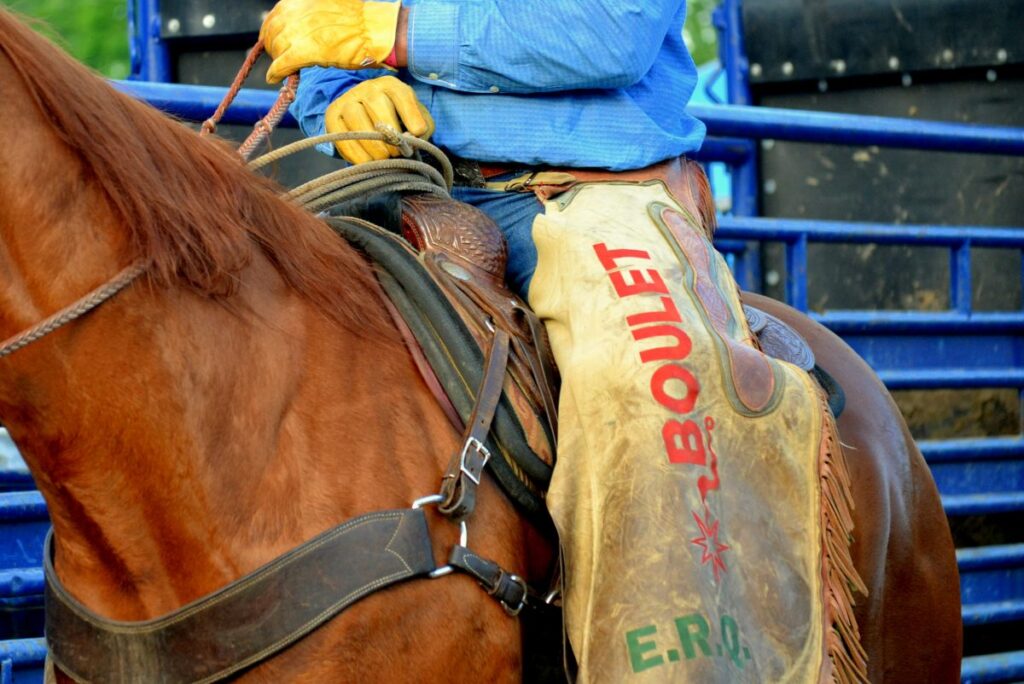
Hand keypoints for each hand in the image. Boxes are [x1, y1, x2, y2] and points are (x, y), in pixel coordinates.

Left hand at [260, 0, 400, 83]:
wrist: (375, 30)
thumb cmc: (361, 21)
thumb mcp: (329, 6)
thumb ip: (313, 12)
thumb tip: (302, 24)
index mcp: (303, 1)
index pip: (276, 15)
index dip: (271, 29)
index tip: (272, 38)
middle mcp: (297, 12)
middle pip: (272, 31)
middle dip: (271, 45)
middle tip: (277, 55)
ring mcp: (299, 32)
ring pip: (276, 48)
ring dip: (276, 59)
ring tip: (280, 67)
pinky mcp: (304, 52)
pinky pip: (281, 63)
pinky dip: (275, 72)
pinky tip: (274, 77)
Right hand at [325, 76, 434, 163]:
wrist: (365, 117)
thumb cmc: (397, 119)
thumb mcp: (415, 118)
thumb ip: (422, 126)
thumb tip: (411, 139)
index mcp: (390, 85)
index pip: (401, 95)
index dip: (411, 114)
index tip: (418, 132)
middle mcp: (367, 89)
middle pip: (378, 106)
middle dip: (390, 135)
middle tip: (397, 152)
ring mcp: (347, 101)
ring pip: (358, 121)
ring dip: (373, 145)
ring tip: (383, 158)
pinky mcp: (333, 117)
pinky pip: (342, 137)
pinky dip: (357, 154)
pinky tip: (368, 162)